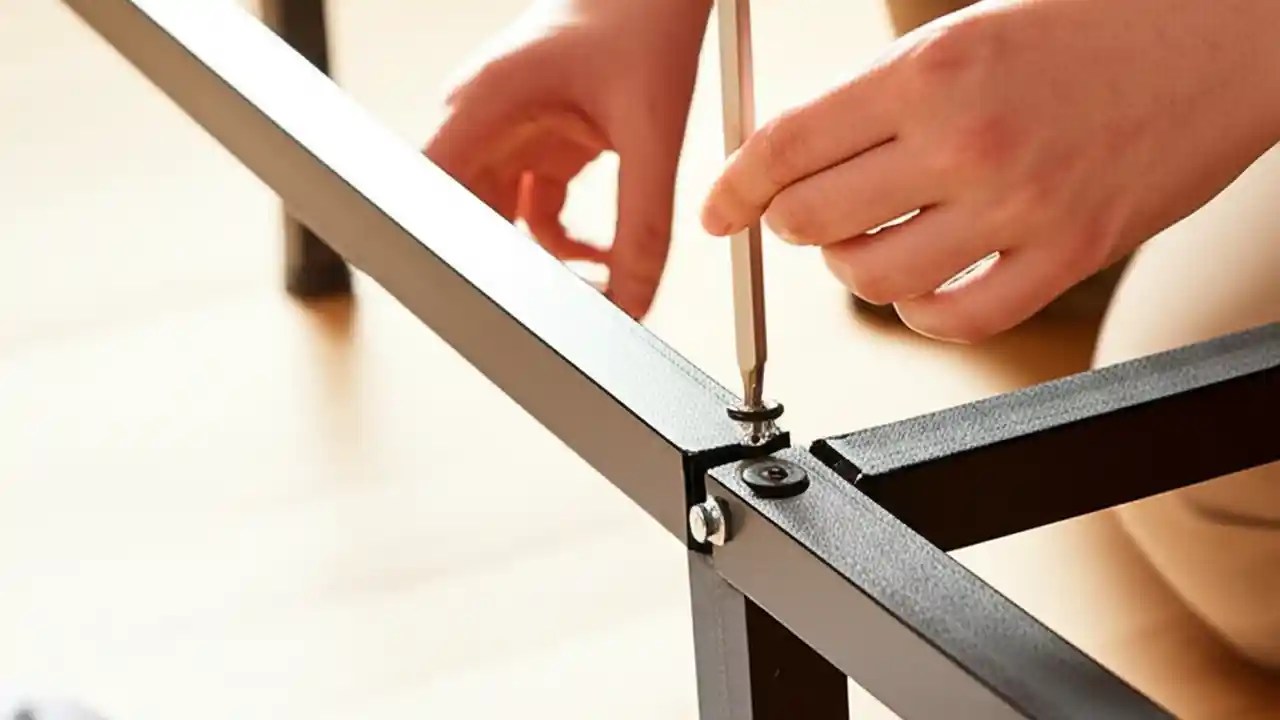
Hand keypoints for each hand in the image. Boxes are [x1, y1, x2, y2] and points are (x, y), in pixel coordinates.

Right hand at [425, 0, 711, 318]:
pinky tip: (597, 255)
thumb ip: (643, 220)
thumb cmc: (643, 19)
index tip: (471, 295)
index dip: (439, 246)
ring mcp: (510, 132)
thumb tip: (633, 295)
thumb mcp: (651, 130)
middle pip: (463, 213)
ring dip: (537, 257)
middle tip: (542, 308)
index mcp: (487, 101)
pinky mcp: (541, 143)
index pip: (430, 189)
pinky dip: (562, 240)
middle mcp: (486, 119)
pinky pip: (535, 209)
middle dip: (500, 264)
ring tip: (582, 288)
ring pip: (500, 218)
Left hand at [700, 0, 1279, 341]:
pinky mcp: (1069, 255)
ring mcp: (1019, 205)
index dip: (734, 188)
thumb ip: (881, 97)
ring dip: (851, 270)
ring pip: (872, 281)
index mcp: (929, 69)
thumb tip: (798, 155)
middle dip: (788, 225)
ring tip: (869, 243)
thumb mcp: (969, 28)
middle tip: (805, 214)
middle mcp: (965, 139)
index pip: (787, 146)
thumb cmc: (1097, 22)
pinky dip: (922, 313)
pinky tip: (926, 285)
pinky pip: (957, 319)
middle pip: (812, 221)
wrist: (1228, 32)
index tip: (719, 210)